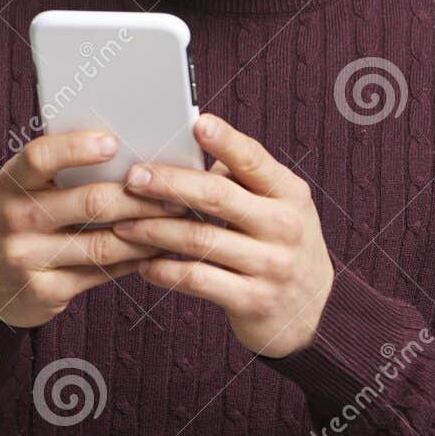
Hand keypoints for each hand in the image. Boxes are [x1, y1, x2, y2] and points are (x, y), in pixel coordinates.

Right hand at [0, 131, 180, 327]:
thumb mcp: (20, 190)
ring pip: (104, 243)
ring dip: (147, 232)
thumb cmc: (15, 221)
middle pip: (89, 203)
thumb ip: (57, 172)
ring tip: (177, 219)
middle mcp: (16, 219)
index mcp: (10, 183)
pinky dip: (135, 260)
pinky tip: (155, 249)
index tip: (114, 142)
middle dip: (140, 196)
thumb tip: (124, 150)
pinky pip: (102, 274)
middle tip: (176, 189)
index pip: (40, 157)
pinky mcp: (45, 291)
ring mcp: (28, 258)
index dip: (77, 148)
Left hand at [112, 114, 334, 357]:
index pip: (254, 160)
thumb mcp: (276, 206)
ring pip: (199, 239)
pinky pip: (198, 279)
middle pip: (217, 196)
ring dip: (154, 230)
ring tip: (123, 224)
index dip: (226, 141)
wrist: (311, 311)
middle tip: (132, 178)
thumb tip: (181, 156)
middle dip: (169, 184)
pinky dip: (165, 270)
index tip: (197, 124)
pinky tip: (143, 265)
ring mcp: (271, 265)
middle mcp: (285, 226)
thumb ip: (240, 182)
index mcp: (289, 193)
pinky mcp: (254, 300)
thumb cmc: (278, 243)